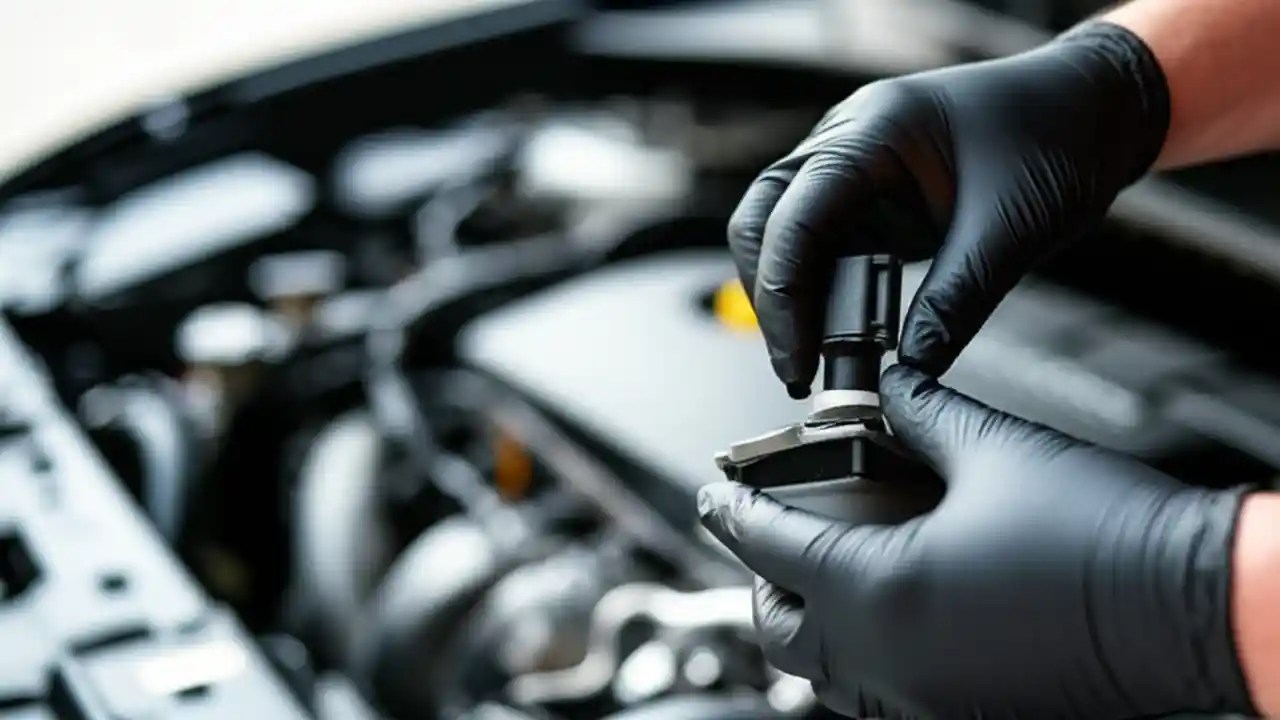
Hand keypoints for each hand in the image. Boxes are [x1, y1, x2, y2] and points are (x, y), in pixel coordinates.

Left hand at [698, 365, 1256, 718]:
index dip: (734, 515)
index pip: (771, 551)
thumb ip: (920, 412)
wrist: (1195, 602)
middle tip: (767, 535)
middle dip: (761, 581)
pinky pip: (882, 696)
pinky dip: (860, 660)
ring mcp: (930, 699)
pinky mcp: (968, 712)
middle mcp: (894, 660)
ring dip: (810, 626)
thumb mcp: (993, 447)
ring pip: (828, 678)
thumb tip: (888, 385)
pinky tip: (885, 618)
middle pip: (784, 633)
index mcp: (882, 592)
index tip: (715, 496)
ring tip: (819, 577)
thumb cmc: (1106, 533)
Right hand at [728, 22, 1170, 395]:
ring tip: (824, 358)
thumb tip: (911, 371)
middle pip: (767, 222)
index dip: (784, 294)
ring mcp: (854, 166)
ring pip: (788, 237)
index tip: (799, 357)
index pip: (794, 214)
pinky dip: (828, 291)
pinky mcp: (871, 195)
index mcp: (875, 130)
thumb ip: (955, 302)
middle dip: (773, 298)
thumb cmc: (1059, 133)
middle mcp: (848, 141)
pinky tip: (847, 331)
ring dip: (797, 297)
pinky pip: (826, 246)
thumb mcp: (1010, 228)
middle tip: (799, 365)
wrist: (1097, 107)